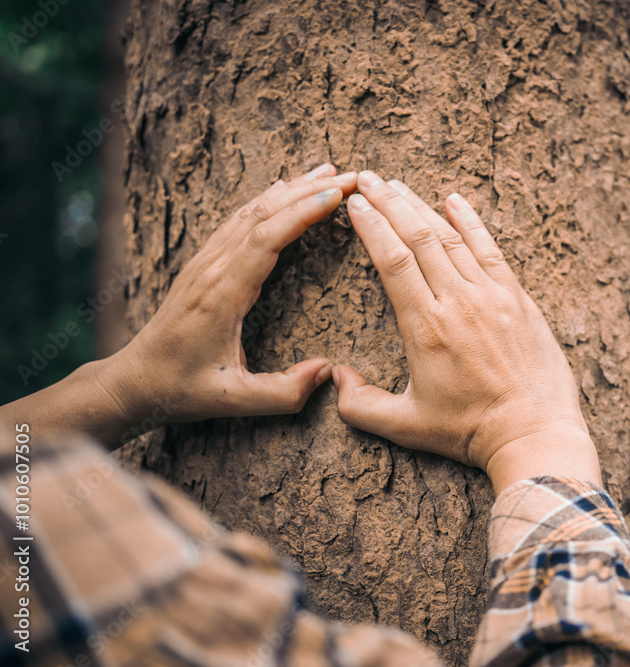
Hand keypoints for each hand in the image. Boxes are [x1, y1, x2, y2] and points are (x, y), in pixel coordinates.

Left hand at [110, 165, 357, 424]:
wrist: (134, 380)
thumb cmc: (183, 390)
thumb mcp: (233, 401)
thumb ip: (282, 392)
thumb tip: (327, 371)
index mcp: (221, 296)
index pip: (265, 239)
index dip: (302, 213)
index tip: (337, 195)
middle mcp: (212, 270)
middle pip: (262, 214)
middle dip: (308, 190)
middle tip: (349, 176)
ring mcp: (205, 262)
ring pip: (250, 211)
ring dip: (291, 189)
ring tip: (327, 173)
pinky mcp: (203, 263)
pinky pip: (238, 221)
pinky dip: (268, 200)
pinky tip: (285, 189)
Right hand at [333, 171, 601, 492]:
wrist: (534, 433)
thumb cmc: (469, 432)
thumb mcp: (406, 426)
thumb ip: (361, 404)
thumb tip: (335, 378)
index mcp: (426, 328)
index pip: (393, 261)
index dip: (371, 227)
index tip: (354, 204)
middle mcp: (458, 303)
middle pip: (418, 238)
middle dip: (389, 204)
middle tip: (367, 180)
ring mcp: (492, 297)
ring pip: (451, 238)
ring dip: (422, 207)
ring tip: (398, 185)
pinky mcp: (518, 299)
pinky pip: (491, 250)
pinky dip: (472, 223)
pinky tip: (455, 201)